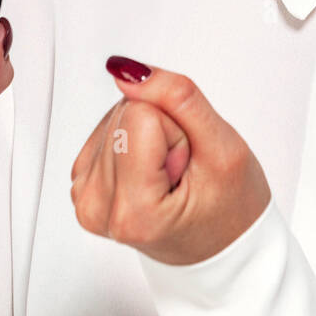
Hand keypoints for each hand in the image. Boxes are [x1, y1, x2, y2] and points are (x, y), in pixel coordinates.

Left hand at [69, 57, 271, 265]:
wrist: (221, 247)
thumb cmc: (230, 210)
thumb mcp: (224, 147)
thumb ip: (177, 98)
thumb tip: (125, 69)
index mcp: (131, 210)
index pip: (140, 113)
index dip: (177, 128)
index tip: (189, 164)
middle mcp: (97, 207)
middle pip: (126, 113)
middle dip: (164, 131)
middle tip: (184, 169)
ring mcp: (86, 198)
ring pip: (117, 116)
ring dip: (152, 136)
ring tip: (172, 174)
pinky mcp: (85, 184)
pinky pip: (110, 127)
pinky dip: (137, 141)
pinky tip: (155, 171)